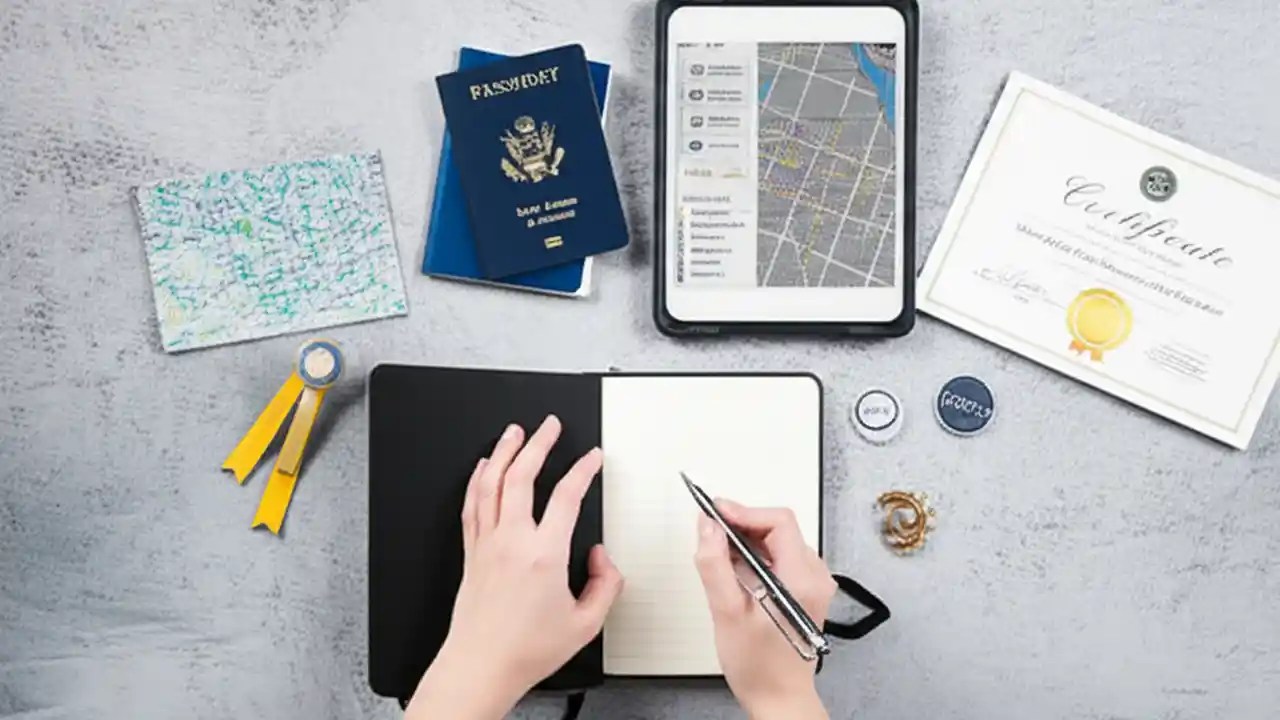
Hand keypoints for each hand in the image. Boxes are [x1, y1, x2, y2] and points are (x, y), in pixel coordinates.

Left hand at [406, 416, 624, 719]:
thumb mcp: (586, 624)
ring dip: (504, 451)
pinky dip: (478, 479)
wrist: (481, 666)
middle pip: (522, 476)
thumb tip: (601, 559)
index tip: (592, 458)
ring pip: (492, 483)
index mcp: (543, 555)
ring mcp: (487, 544)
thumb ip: (605, 585)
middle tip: (549, 426)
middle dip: (539, 443)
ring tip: (514, 432)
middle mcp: (511, 542)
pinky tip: (483, 467)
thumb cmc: (525, 650)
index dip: (583, 470)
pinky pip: (472, 504)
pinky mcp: (471, 553)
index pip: (566, 496)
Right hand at [694, 500, 836, 719]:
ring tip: (719, 555)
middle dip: (742, 525)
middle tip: (710, 532)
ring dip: (746, 541)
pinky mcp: (804, 590)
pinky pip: (780, 558)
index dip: (743, 511)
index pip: (778, 521)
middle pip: (778, 528)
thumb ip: (715, 565)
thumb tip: (707, 527)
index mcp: (801, 579)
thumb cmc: (759, 667)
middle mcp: (814, 577)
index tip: (715, 512)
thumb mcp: (726, 613)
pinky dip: (755, 556)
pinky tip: (735, 571)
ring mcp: (812, 584)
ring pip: (778, 541)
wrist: (779, 698)